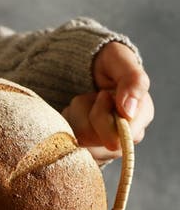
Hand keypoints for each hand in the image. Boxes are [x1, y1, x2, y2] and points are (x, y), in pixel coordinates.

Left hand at [61, 41, 153, 163]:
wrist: (92, 69)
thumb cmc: (110, 63)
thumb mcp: (121, 61)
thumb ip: (132, 81)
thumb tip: (129, 111)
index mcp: (142, 116)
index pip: (118, 135)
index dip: (102, 114)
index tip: (103, 94)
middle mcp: (127, 137)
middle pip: (94, 140)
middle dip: (85, 113)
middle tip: (94, 97)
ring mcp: (108, 146)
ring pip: (79, 141)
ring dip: (74, 116)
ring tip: (84, 102)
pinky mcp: (89, 148)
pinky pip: (69, 144)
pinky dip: (67, 124)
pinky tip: (76, 114)